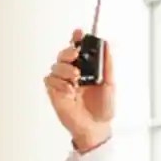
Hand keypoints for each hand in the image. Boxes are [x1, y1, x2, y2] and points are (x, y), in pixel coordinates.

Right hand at [43, 28, 114, 151]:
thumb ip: (108, 65)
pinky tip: (69, 90)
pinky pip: (50, 81)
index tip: (79, 33)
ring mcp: (63, 83)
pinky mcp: (55, 93)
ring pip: (55, 66)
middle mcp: (73, 73)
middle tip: (75, 56)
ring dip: (65, 69)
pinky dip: (59, 83)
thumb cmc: (103, 108)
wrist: (96, 126)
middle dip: (67, 52)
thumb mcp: (110, 84)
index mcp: (86, 68)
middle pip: (63, 54)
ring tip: (75, 79)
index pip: (78, 48)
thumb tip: (107, 46)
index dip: (76, 38)